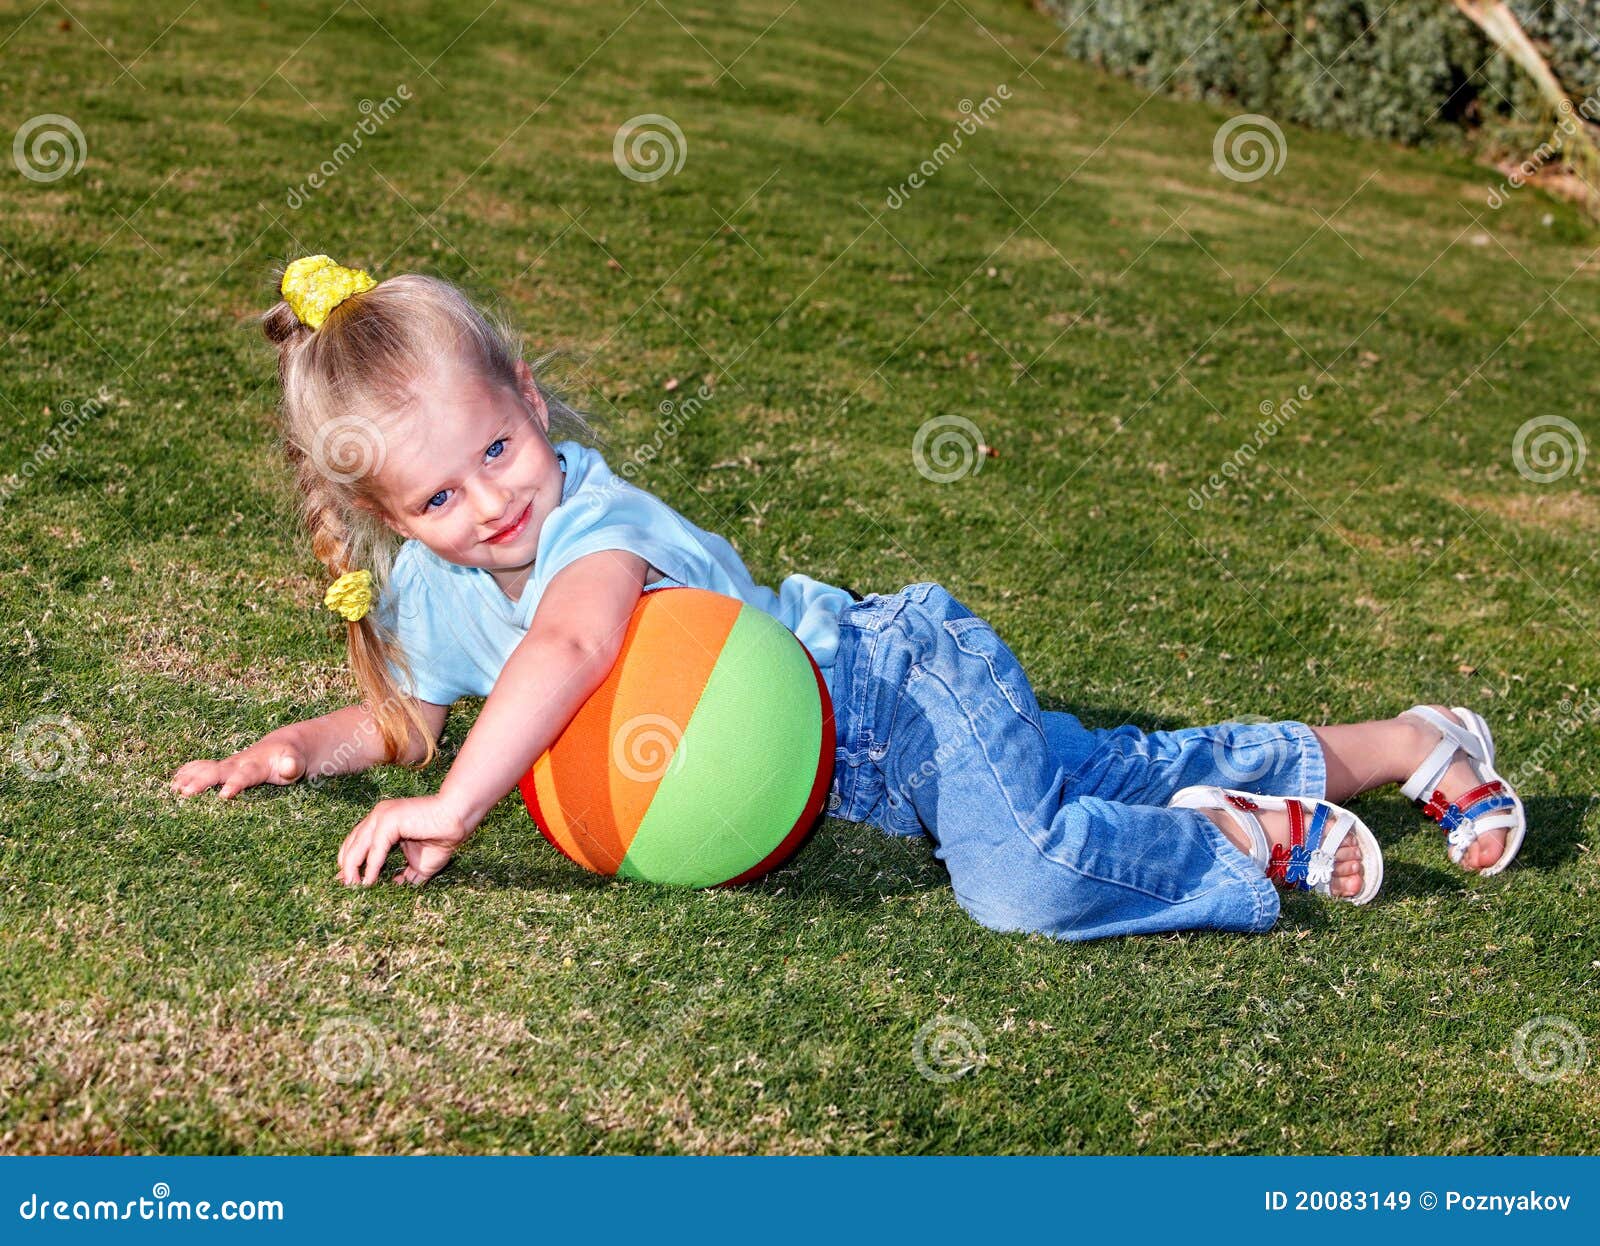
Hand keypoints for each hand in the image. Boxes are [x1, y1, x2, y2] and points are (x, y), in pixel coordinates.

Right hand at [170, 735, 306, 798]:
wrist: (283, 745)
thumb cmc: (290, 758)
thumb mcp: (297, 762)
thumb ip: (293, 765)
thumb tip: (289, 768)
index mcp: (256, 764)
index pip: (244, 775)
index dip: (234, 784)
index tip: (223, 796)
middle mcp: (237, 763)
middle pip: (217, 771)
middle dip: (201, 782)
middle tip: (185, 794)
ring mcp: (228, 765)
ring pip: (205, 769)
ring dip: (189, 778)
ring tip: (172, 790)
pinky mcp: (222, 768)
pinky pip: (201, 768)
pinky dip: (187, 773)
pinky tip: (172, 784)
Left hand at [337, 794, 471, 887]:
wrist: (457, 819)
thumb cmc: (441, 838)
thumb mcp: (417, 864)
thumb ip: (404, 876)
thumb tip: (395, 890)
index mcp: (382, 823)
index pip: (356, 843)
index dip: (351, 864)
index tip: (350, 884)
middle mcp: (378, 816)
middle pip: (351, 845)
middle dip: (347, 869)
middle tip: (348, 889)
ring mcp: (381, 816)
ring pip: (357, 846)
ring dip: (353, 870)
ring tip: (354, 888)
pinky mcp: (388, 820)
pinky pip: (375, 848)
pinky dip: (371, 866)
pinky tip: (369, 882)